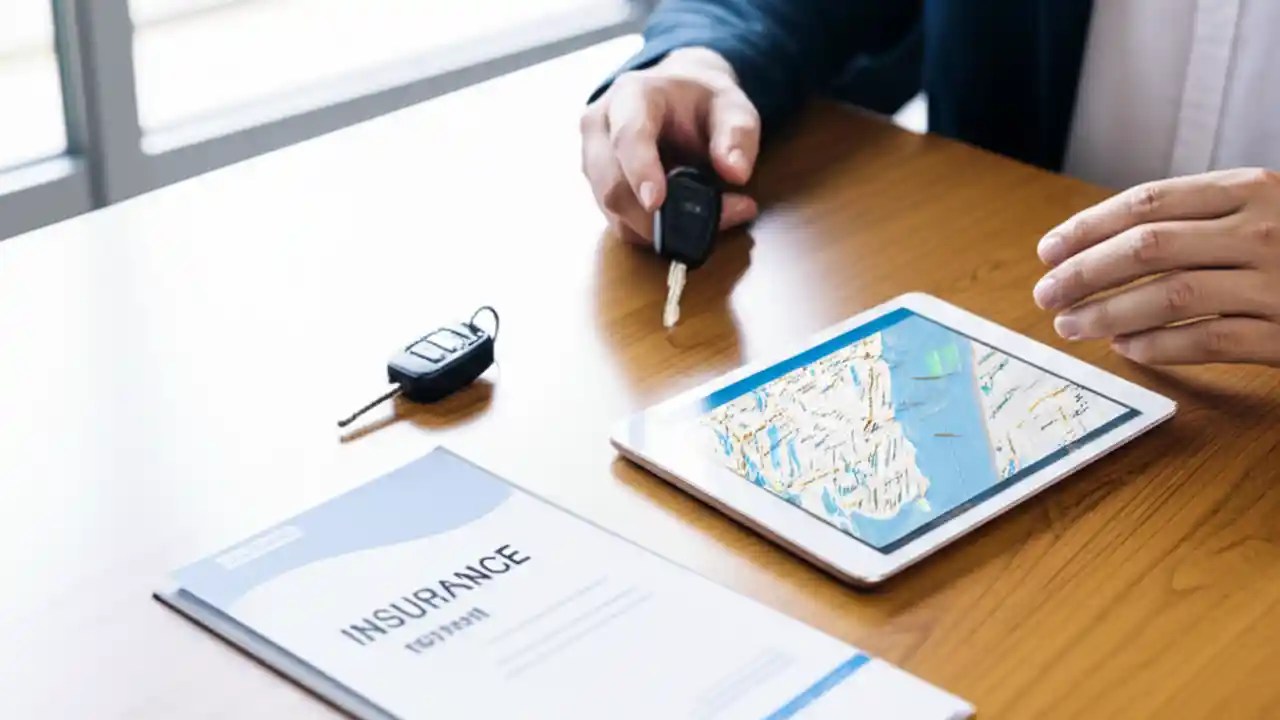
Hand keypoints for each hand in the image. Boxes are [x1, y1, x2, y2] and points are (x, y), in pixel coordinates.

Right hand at [580, 47, 760, 243]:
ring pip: (615, 212)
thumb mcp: (733, 106)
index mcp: (631, 96)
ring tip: (715, 219)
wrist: (676, 97)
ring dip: (662, 229)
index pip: (627, 136)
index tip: (656, 202)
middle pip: (612, 186)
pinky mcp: (599, 190)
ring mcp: (593, 161)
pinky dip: (656, 234)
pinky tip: (688, 224)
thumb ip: (738, 134)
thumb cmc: (702, 101)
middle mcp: (601, 128)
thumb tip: (736, 173)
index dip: (640, 171)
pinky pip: (621, 224)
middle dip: (657, 217)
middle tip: (716, 220)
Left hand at [1033, 168, 1279, 365]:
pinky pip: (1205, 341)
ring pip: (1167, 297)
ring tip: (1071, 325)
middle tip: (1045, 294)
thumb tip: (1102, 242)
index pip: (1148, 202)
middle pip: (1146, 247)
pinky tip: (1126, 350)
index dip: (1087, 227)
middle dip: (1083, 273)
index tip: (1048, 251)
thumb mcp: (1263, 210)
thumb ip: (1199, 217)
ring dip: (1107, 314)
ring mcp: (1278, 283)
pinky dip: (1156, 347)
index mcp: (1252, 189)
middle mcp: (1264, 230)